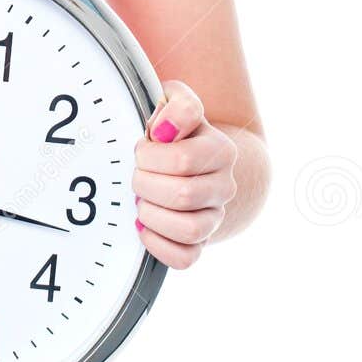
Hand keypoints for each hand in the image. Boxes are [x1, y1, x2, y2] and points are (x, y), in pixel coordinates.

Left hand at [132, 79, 236, 269]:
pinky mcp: (199, 244)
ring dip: (153, 215)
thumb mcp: (175, 103)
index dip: (150, 155)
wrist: (190, 163)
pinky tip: (144, 225)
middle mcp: (224, 186)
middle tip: (137, 175)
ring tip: (142, 200)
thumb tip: (164, 130)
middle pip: (182, 195)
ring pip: (188, 230)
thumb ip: (177, 105)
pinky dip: (157, 244)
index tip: (142, 147)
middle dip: (146, 184)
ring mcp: (214, 217)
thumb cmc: (172, 132)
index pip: (183, 159)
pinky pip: (184, 258)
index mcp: (221, 151)